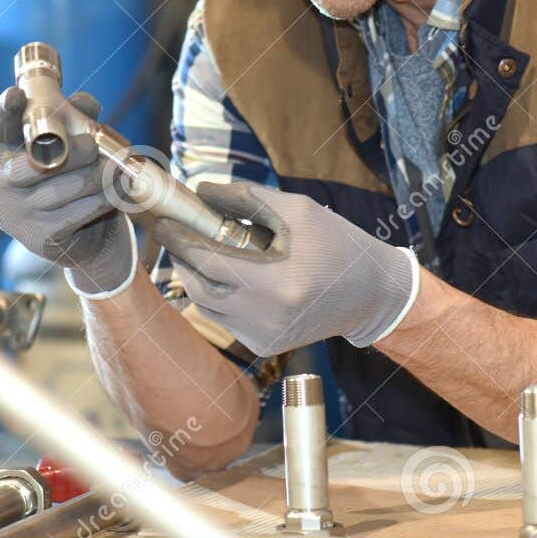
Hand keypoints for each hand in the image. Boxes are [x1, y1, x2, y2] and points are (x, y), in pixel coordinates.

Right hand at [0, 86, 136, 297]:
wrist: (74, 238)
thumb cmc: (63, 177)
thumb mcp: (64, 142)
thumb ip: (72, 117)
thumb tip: (87, 103)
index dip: (6, 109)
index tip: (17, 95)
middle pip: (41, 160)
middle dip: (77, 151)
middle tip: (96, 146)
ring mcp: (15, 214)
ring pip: (67, 187)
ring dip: (99, 175)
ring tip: (118, 167)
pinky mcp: (39, 238)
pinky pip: (80, 212)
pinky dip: (104, 198)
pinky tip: (117, 190)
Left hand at [152, 181, 418, 353]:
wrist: (372, 293)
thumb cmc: (337, 243)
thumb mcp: (297, 210)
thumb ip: (246, 199)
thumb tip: (202, 192)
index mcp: (275, 281)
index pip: (207, 259)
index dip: (179, 238)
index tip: (164, 220)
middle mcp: (265, 316)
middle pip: (198, 286)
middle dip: (182, 258)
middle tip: (177, 233)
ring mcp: (263, 336)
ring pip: (206, 306)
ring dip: (196, 277)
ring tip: (199, 251)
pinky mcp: (265, 345)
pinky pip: (225, 319)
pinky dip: (217, 296)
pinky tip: (226, 276)